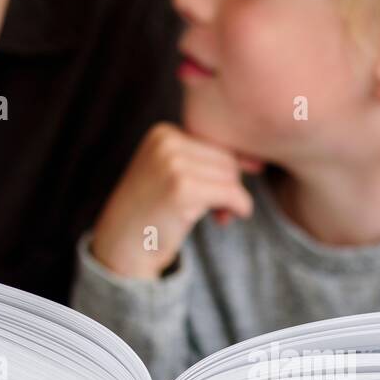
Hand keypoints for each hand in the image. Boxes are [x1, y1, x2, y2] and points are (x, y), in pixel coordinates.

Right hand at [90, 122, 263, 278]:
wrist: (122, 246)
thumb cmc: (153, 213)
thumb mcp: (172, 174)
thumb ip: (205, 162)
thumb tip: (257, 162)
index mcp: (163, 133)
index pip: (215, 144)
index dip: (221, 173)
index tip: (212, 196)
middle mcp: (166, 142)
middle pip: (226, 158)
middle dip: (228, 185)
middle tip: (218, 210)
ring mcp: (172, 164)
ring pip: (231, 175)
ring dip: (233, 199)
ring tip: (217, 214)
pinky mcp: (182, 189)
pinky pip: (232, 193)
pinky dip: (239, 207)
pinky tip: (227, 218)